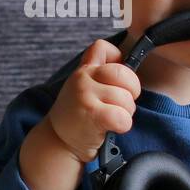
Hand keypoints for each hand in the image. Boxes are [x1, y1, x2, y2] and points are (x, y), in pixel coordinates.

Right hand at [45, 38, 141, 163]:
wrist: (58, 142)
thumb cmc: (78, 115)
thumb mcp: (83, 87)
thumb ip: (98, 70)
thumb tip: (124, 58)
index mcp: (84, 69)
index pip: (102, 47)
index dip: (118, 60)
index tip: (116, 80)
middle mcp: (82, 78)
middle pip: (124, 75)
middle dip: (131, 92)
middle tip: (120, 105)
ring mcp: (85, 95)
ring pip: (126, 99)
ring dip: (126, 113)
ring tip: (110, 119)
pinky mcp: (91, 114)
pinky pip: (122, 116)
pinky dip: (123, 125)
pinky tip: (112, 128)